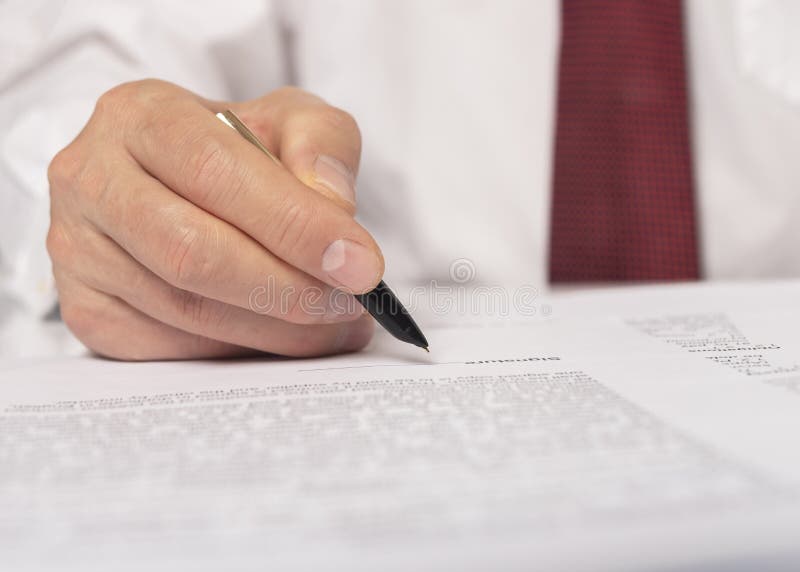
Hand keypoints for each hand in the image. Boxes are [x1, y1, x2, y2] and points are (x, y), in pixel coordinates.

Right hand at [47, 80, 381, 359]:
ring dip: (276, 330)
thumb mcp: (289, 120)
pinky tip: (280, 335)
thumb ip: (322, 144)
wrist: (172, 179)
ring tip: (335, 326)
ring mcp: (78, 251)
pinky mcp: (86, 310)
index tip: (362, 266)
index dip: (296, 226)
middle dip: (289, 290)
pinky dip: (239, 349)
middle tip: (353, 306)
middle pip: (194, 253)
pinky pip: (171, 347)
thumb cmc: (235, 151)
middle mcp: (92, 180)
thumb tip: (333, 207)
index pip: (218, 172)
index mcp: (140, 116)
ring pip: (186, 310)